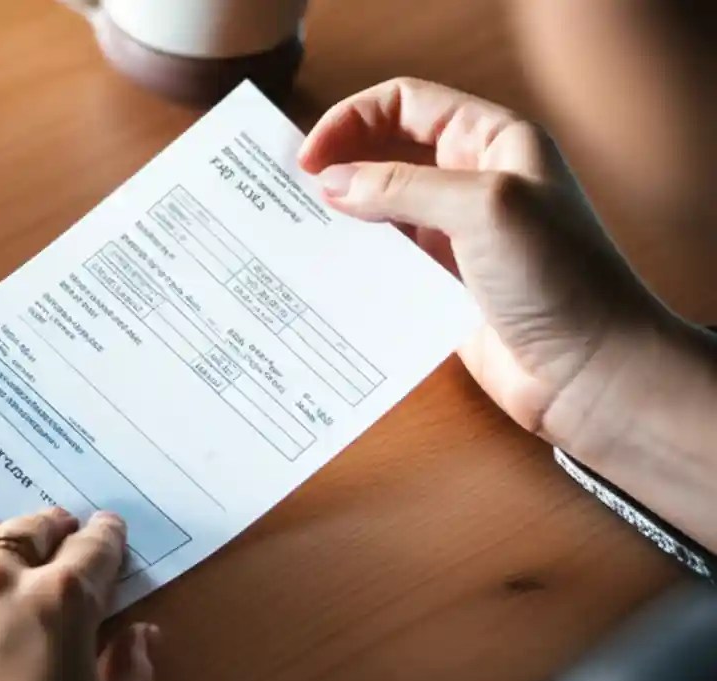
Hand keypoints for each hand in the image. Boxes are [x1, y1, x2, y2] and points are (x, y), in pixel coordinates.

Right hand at [298, 77, 671, 455]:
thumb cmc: (562, 280)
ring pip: (383, 208)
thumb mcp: (482, 209)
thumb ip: (401, 186)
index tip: (309, 157)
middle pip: (388, 151)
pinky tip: (326, 270)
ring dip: (342, 214)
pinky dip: (354, 259)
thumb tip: (332, 182)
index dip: (352, 120)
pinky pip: (387, 260)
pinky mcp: (444, 284)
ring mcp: (459, 235)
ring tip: (298, 231)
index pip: (407, 104)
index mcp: (496, 141)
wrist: (593, 374)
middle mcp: (475, 181)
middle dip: (339, 163)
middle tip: (290, 193)